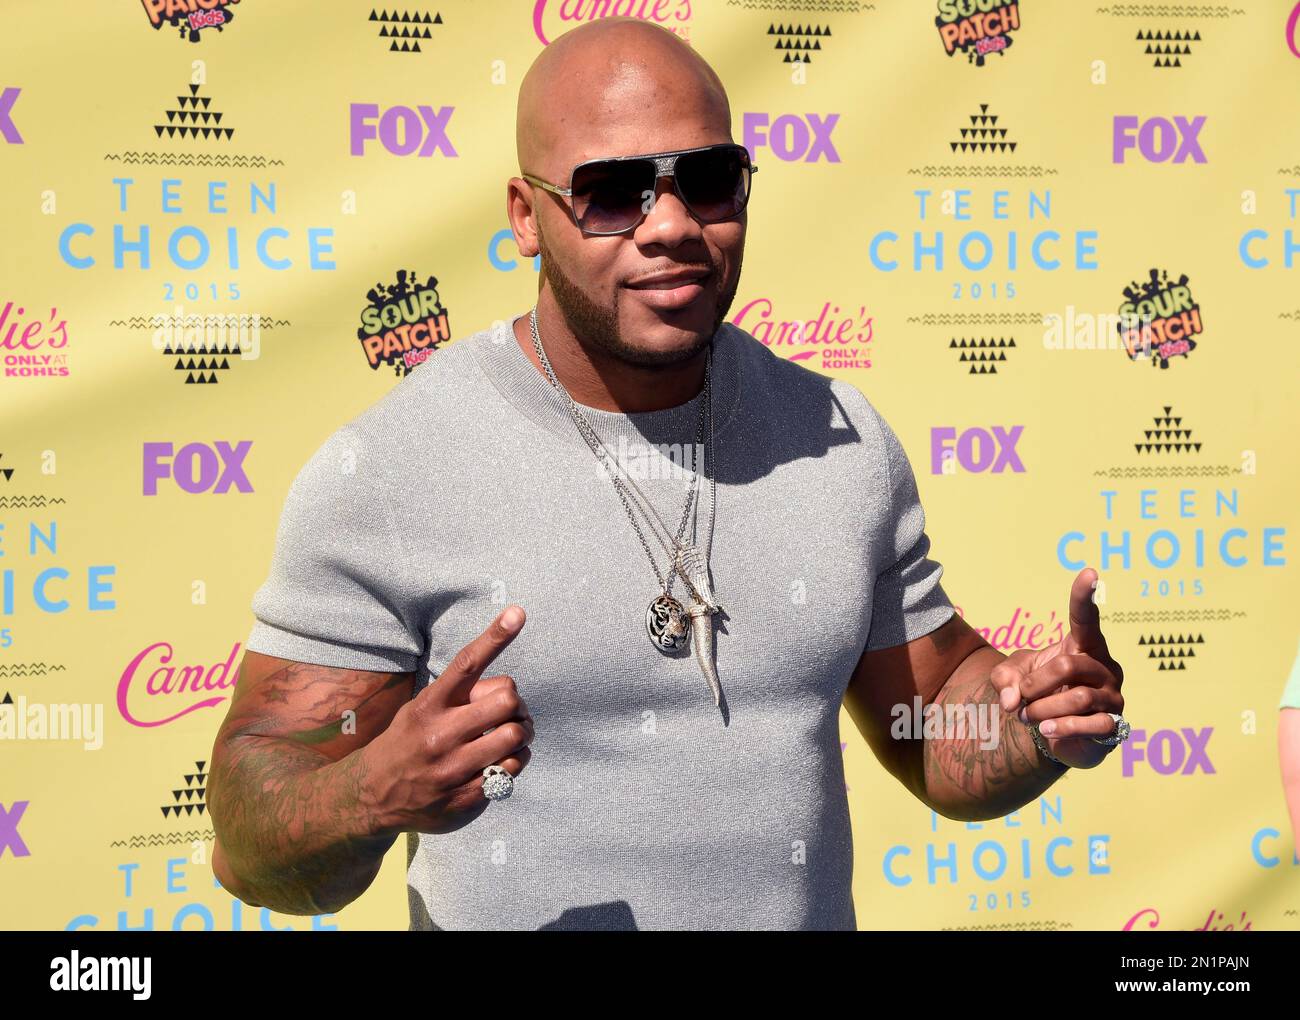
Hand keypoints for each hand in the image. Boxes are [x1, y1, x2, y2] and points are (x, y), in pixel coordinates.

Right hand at [363, 605, 534, 834]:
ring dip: (523, 733)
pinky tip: (503, 761)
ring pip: (515, 736)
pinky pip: (512, 770)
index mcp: (430, 705)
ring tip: (514, 735)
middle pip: (507, 700)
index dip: (495, 636)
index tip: (518, 612)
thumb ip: (460, 697)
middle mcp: (440, 735)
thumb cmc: (408, 741)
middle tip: (513, 712)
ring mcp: (453, 769)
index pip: (467, 663)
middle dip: (517, 704)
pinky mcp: (466, 798)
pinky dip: (516, 760)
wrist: (373, 796)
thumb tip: (507, 690)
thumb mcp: (421, 709)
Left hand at [988, 568, 1124, 768]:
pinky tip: (1047, 730)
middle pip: (1068, 666)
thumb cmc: (1038, 694)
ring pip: (1078, 697)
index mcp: (1083, 646)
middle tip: (1020, 699)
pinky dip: (1062, 727)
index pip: (1085, 618)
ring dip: (1043, 709)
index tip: (1089, 572)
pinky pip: (1091, 724)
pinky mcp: (1114, 724)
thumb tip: (1013, 701)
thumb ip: (1004, 679)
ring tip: (1029, 716)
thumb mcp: (1011, 678)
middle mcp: (1105, 666)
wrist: (1055, 732)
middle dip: (1036, 684)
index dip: (1084, 597)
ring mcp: (1113, 695)